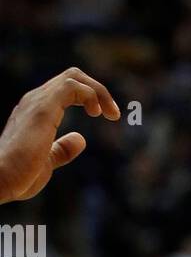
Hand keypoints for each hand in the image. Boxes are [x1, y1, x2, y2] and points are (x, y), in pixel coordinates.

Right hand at [0, 69, 120, 204]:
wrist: (0, 180)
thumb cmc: (18, 175)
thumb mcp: (47, 161)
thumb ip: (61, 149)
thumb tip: (80, 139)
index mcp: (37, 111)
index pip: (66, 89)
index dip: (90, 97)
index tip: (107, 116)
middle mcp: (35, 101)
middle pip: (72, 77)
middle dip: (98, 90)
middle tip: (113, 113)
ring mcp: (37, 102)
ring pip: (73, 77)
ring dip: (98, 91)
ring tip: (110, 113)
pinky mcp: (42, 109)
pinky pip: (72, 86)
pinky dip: (91, 95)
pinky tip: (97, 113)